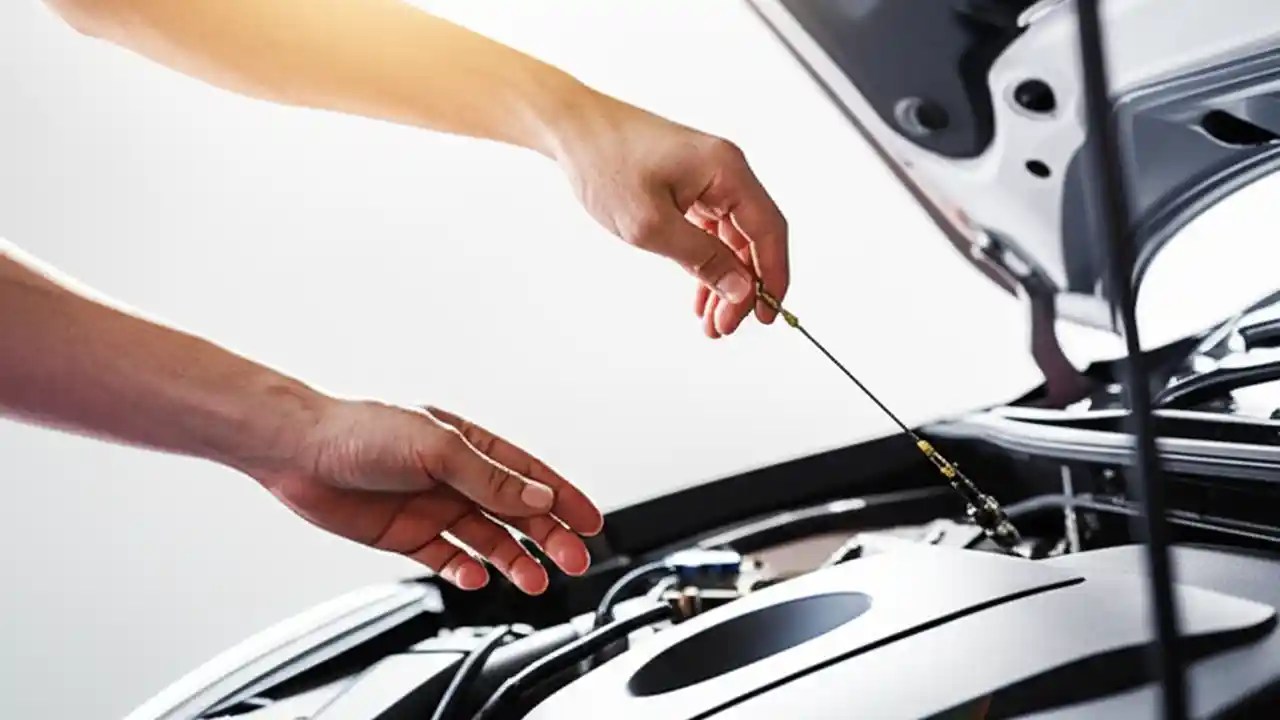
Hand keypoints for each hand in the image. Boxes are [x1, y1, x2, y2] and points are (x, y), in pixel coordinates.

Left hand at [253, 400, 602, 595]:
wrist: (299, 452)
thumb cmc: (361, 430)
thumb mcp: (437, 448)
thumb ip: (489, 478)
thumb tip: (539, 495)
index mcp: (469, 445)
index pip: (530, 474)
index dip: (564, 498)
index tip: (591, 522)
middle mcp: (455, 476)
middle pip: (516, 512)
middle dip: (549, 536)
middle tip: (574, 560)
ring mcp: (433, 506)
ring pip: (488, 540)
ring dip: (513, 559)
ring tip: (534, 580)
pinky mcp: (407, 535)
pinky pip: (446, 558)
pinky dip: (465, 570)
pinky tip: (476, 577)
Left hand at [548, 90, 789, 337]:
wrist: (572, 130)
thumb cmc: (605, 163)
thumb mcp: (651, 224)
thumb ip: (701, 259)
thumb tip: (741, 290)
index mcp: (727, 171)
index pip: (768, 231)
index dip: (772, 277)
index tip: (764, 316)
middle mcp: (725, 173)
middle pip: (753, 239)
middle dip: (743, 288)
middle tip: (725, 327)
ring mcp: (708, 181)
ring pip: (731, 241)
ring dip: (725, 282)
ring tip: (711, 322)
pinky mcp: (690, 189)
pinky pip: (710, 234)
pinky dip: (707, 264)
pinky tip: (701, 295)